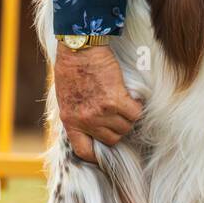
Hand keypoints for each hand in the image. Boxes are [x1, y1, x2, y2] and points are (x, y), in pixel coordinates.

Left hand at [54, 43, 142, 162]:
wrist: (79, 48)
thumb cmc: (71, 68)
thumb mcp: (66, 98)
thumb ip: (77, 115)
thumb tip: (90, 126)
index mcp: (71, 122)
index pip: (84, 152)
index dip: (96, 154)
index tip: (104, 148)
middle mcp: (86, 121)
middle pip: (112, 139)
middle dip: (116, 129)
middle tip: (117, 114)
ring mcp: (102, 112)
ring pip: (125, 126)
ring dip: (127, 116)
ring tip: (123, 102)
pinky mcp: (116, 99)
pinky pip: (135, 113)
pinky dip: (137, 107)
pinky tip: (132, 97)